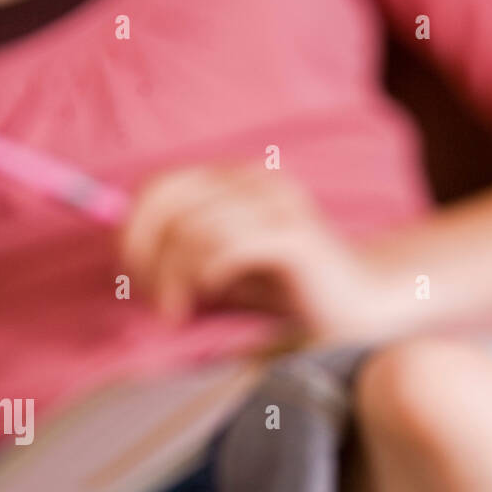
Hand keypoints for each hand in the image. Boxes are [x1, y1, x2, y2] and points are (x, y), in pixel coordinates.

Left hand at [120, 164, 392, 339]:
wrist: (363, 305)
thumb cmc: (291, 291)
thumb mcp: (226, 268)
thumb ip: (184, 253)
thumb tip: (128, 252)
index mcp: (236, 180)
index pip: (162, 185)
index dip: (134, 229)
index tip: (134, 276)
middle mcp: (255, 181)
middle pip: (169, 200)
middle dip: (146, 253)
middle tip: (153, 297)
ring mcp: (277, 205)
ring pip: (193, 227)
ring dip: (173, 275)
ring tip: (176, 311)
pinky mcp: (295, 237)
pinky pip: (228, 245)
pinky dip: (206, 273)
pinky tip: (211, 296)